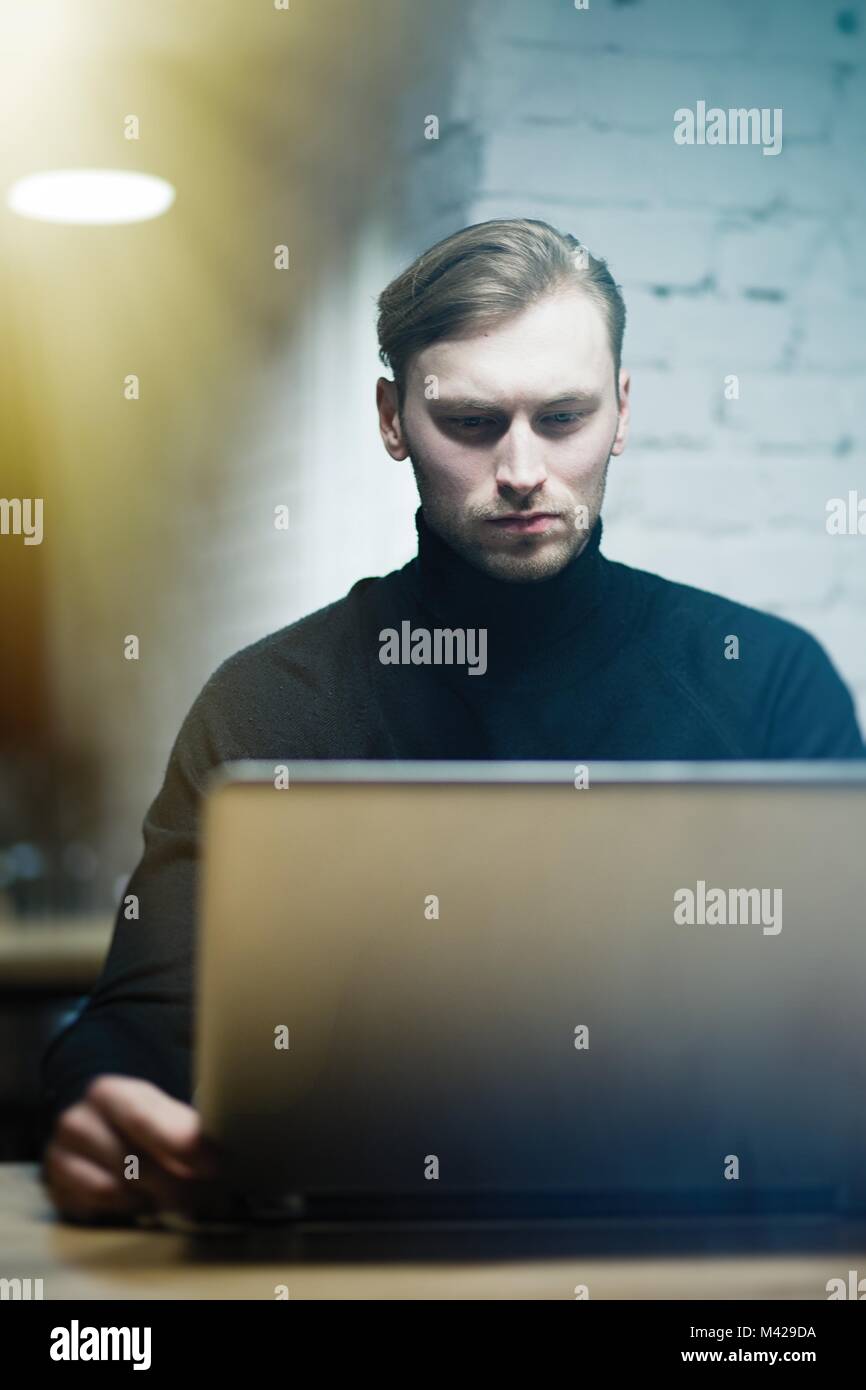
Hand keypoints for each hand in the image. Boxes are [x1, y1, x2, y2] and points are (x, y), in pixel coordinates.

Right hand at [42, 1075, 221, 1223]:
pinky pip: (102, 1208)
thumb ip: (186, 1128)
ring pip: (118, 1189)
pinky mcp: (57, 1189)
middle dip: (180, 1182)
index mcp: (109, 1092)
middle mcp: (78, 1121)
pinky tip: (148, 1201)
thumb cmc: (141, 1122)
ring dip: (157, 1198)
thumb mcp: (162, 1112)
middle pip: (134, 1162)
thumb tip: (223, 1156)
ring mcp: (61, 1157)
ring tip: (182, 1196)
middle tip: (212, 1193)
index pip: (144, 1119)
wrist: (94, 1129)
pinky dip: (131, 1208)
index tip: (215, 1164)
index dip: (182, 1144)